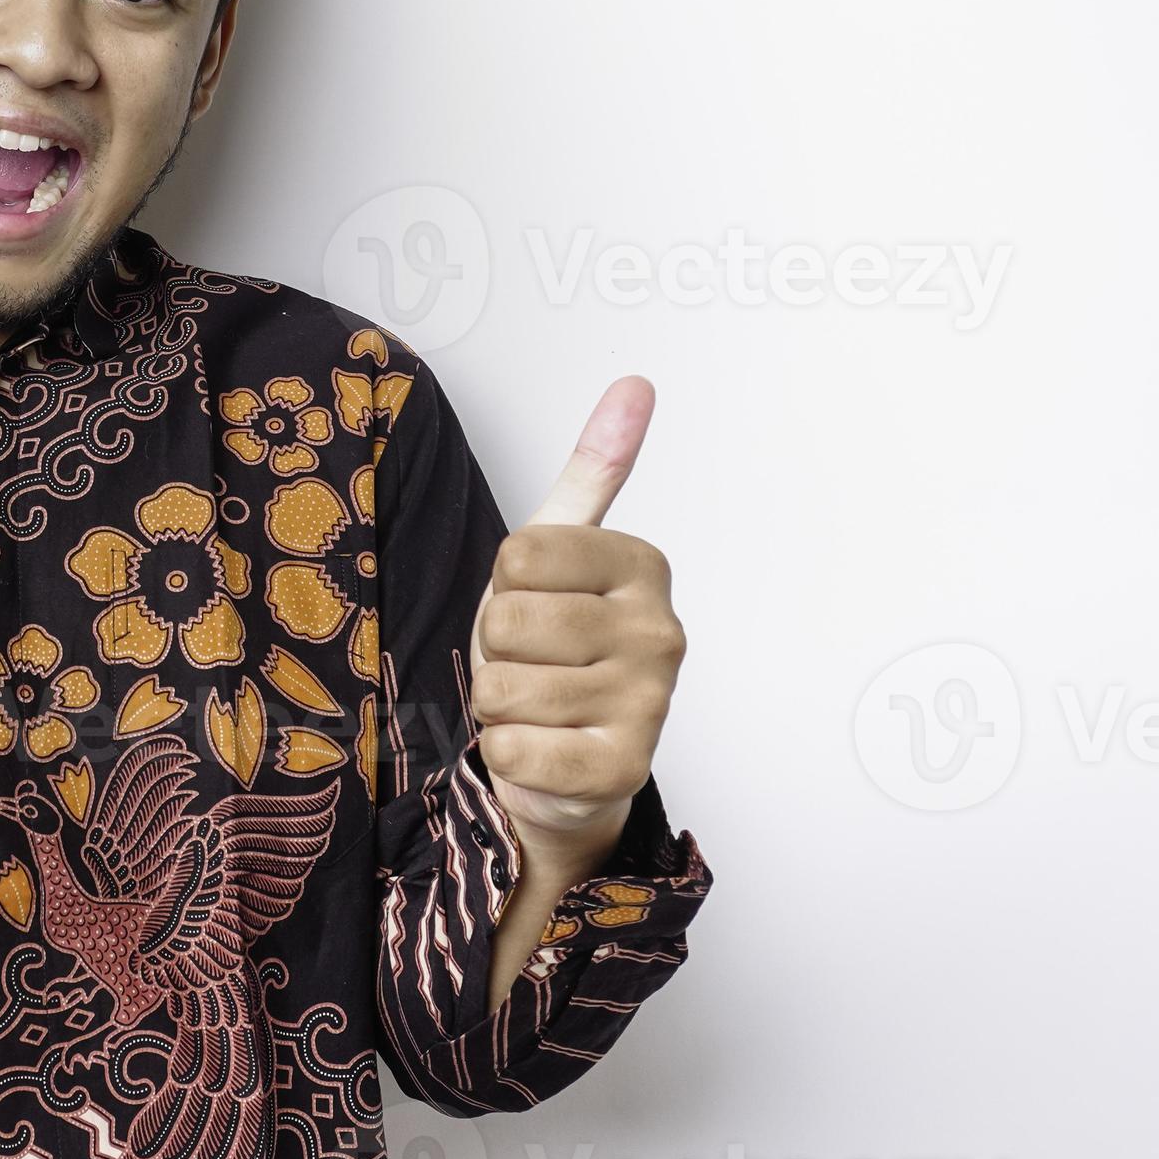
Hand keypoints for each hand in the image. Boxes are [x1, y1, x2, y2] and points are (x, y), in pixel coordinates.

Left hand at [470, 377, 684, 867]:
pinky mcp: (624, 772)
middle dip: (497, 651)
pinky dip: (508, 756)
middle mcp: (661, 632)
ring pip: (504, 688)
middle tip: (532, 665)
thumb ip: (593, 471)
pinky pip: (516, 750)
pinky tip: (543, 752)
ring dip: (498, 706)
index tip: (535, 607)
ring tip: (537, 707)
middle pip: (508, 622)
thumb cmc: (556, 651)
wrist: (571, 762)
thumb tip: (635, 385)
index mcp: (642, 567)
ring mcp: (650, 705)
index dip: (503, 589)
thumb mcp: (561, 553)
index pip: (519, 556)